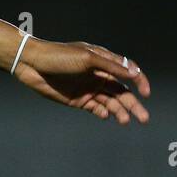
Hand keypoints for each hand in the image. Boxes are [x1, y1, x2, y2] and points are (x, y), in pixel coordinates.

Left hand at [14, 38, 151, 123]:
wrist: (31, 64)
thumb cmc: (59, 56)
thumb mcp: (87, 58)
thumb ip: (111, 67)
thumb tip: (135, 73)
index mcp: (103, 62)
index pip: (128, 72)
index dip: (139, 81)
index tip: (146, 93)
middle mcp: (98, 76)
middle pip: (122, 92)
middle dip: (134, 105)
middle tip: (144, 118)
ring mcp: (88, 88)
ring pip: (111, 103)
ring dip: (120, 112)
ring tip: (125, 120)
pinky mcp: (78, 100)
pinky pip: (96, 109)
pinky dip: (103, 113)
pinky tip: (105, 115)